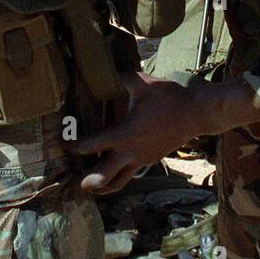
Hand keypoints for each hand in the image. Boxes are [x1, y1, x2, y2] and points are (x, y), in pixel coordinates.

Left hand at [74, 73, 206, 195]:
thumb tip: (104, 70)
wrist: (195, 113)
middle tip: (74, 182)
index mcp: (124, 134)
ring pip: (119, 182)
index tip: (63, 143)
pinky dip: (118, 177)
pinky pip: (130, 174)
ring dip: (104, 187)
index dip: (74, 145)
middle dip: (87, 181)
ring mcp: (141, 159)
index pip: (92, 145)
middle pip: (103, 175)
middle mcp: (130, 152)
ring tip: (91, 189)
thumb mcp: (141, 82)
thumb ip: (120, 78)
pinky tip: (113, 172)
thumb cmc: (168, 97)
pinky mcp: (150, 160)